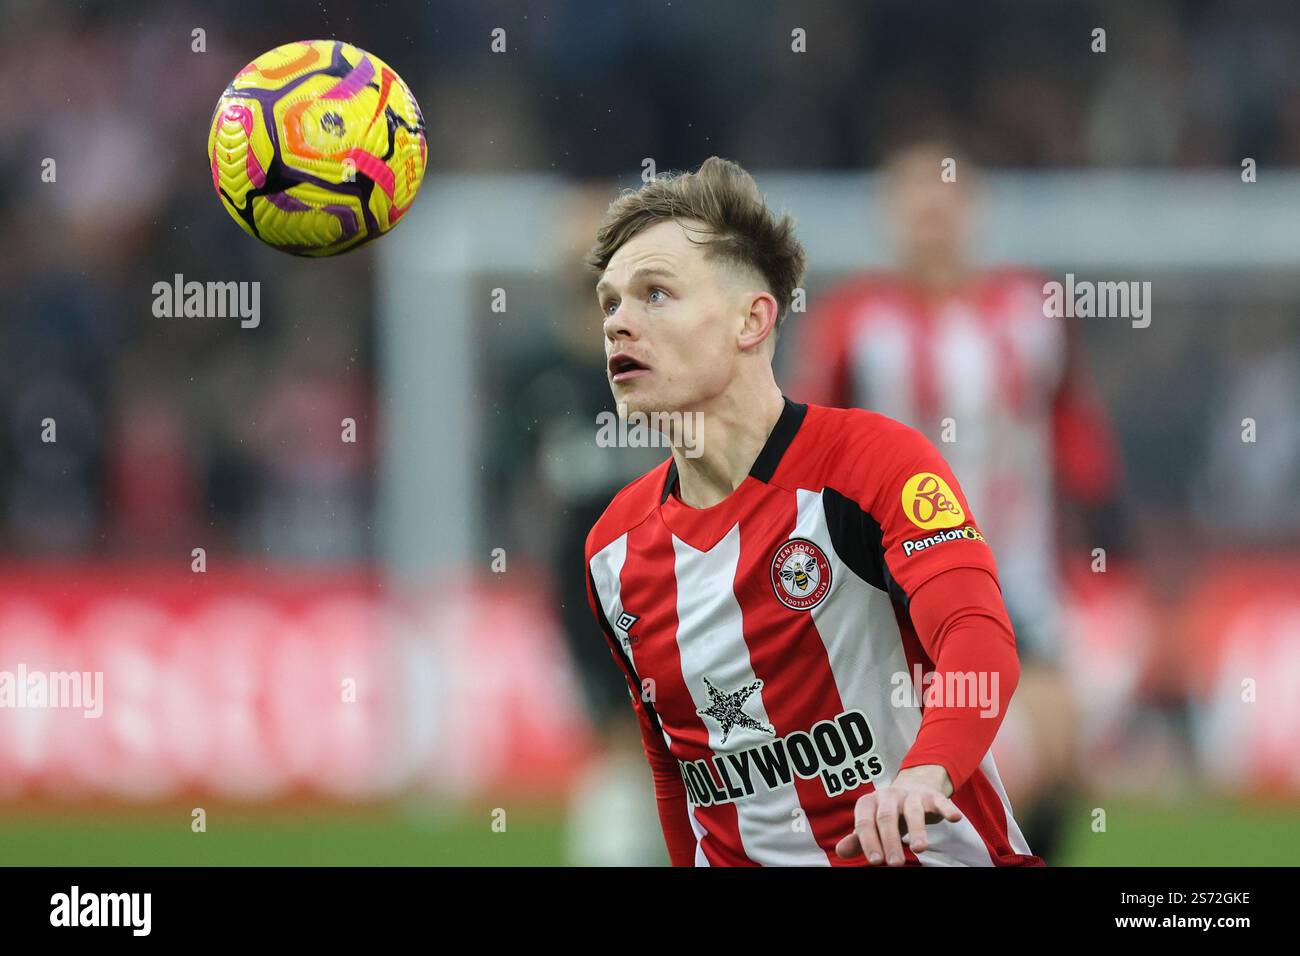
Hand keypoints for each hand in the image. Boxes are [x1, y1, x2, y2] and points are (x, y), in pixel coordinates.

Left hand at [834, 764, 961, 864]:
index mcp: (870, 802)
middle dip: (890, 841)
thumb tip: (840, 851)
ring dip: (917, 830)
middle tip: (895, 864)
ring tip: (919, 849)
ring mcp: (910, 794)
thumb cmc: (887, 813)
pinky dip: (947, 808)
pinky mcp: (931, 796)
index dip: (869, 841)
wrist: (911, 787)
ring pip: (913, 811)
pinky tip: (954, 818)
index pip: (865, 822)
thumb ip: (858, 838)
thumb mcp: (872, 824)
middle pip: (887, 817)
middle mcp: (888, 795)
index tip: (875, 861)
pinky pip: (940, 801)